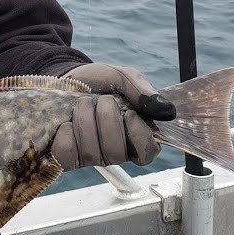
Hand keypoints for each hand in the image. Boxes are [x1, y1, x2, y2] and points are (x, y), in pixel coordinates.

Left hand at [50, 62, 174, 170]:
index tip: (129, 112)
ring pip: (90, 153)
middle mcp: (116, 152)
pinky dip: (65, 134)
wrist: (68, 77)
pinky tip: (67, 122)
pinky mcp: (67, 157)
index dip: (138, 134)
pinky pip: (66, 155)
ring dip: (84, 119)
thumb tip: (168, 111)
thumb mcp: (125, 78)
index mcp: (136, 136)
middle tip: (101, 100)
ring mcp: (91, 157)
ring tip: (83, 103)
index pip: (146, 154)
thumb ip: (144, 92)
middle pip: (115, 153)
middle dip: (106, 119)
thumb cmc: (100, 82)